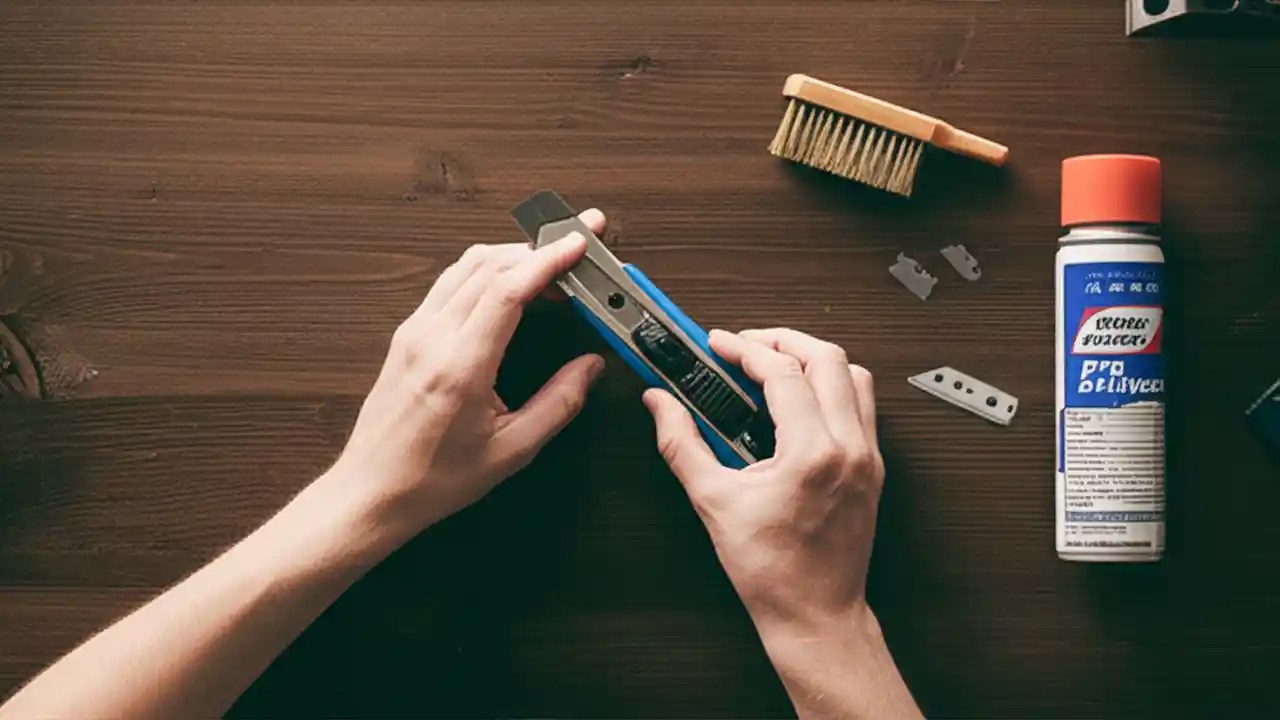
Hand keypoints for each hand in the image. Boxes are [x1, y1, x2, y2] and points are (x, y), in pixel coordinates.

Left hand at [330, 210, 607, 534]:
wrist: (372, 491)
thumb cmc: (433, 477)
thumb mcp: (512, 450)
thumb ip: (558, 403)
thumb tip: (590, 367)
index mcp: (460, 365)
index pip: (507, 289)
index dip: (548, 259)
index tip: (579, 243)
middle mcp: (432, 338)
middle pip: (488, 264)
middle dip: (538, 248)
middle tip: (576, 247)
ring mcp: (414, 331)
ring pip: (465, 266)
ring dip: (511, 256)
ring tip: (550, 264)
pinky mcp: (407, 334)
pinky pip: (449, 283)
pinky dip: (486, 271)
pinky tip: (510, 285)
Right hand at [642, 327, 883, 623]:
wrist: (816, 617)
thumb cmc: (773, 573)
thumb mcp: (714, 502)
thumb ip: (682, 444)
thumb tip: (660, 405)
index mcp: (812, 453)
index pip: (782, 372)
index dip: (745, 348)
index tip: (718, 345)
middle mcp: (849, 448)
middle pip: (828, 357)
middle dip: (783, 339)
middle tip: (747, 343)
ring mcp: (867, 457)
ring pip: (854, 376)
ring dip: (814, 359)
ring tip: (775, 362)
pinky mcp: (873, 469)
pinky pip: (862, 406)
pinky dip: (832, 388)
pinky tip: (801, 400)